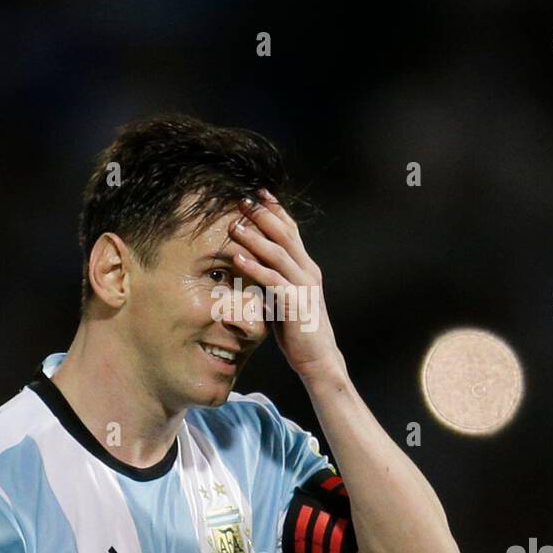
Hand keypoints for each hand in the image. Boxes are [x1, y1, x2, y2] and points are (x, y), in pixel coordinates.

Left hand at [229, 189, 344, 383]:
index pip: (292, 231)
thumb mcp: (285, 297)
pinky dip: (255, 268)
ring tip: (233, 224)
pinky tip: (238, 258)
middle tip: (241, 200)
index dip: (275, 210)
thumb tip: (251, 264)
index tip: (258, 193)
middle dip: (263, 215)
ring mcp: (303, 286)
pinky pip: (273, 281)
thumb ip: (274, 279)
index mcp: (306, 267)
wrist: (318, 359)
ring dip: (254, 237)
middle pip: (285, 234)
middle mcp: (308, 271)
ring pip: (278, 253)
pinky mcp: (295, 303)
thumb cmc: (298, 330)